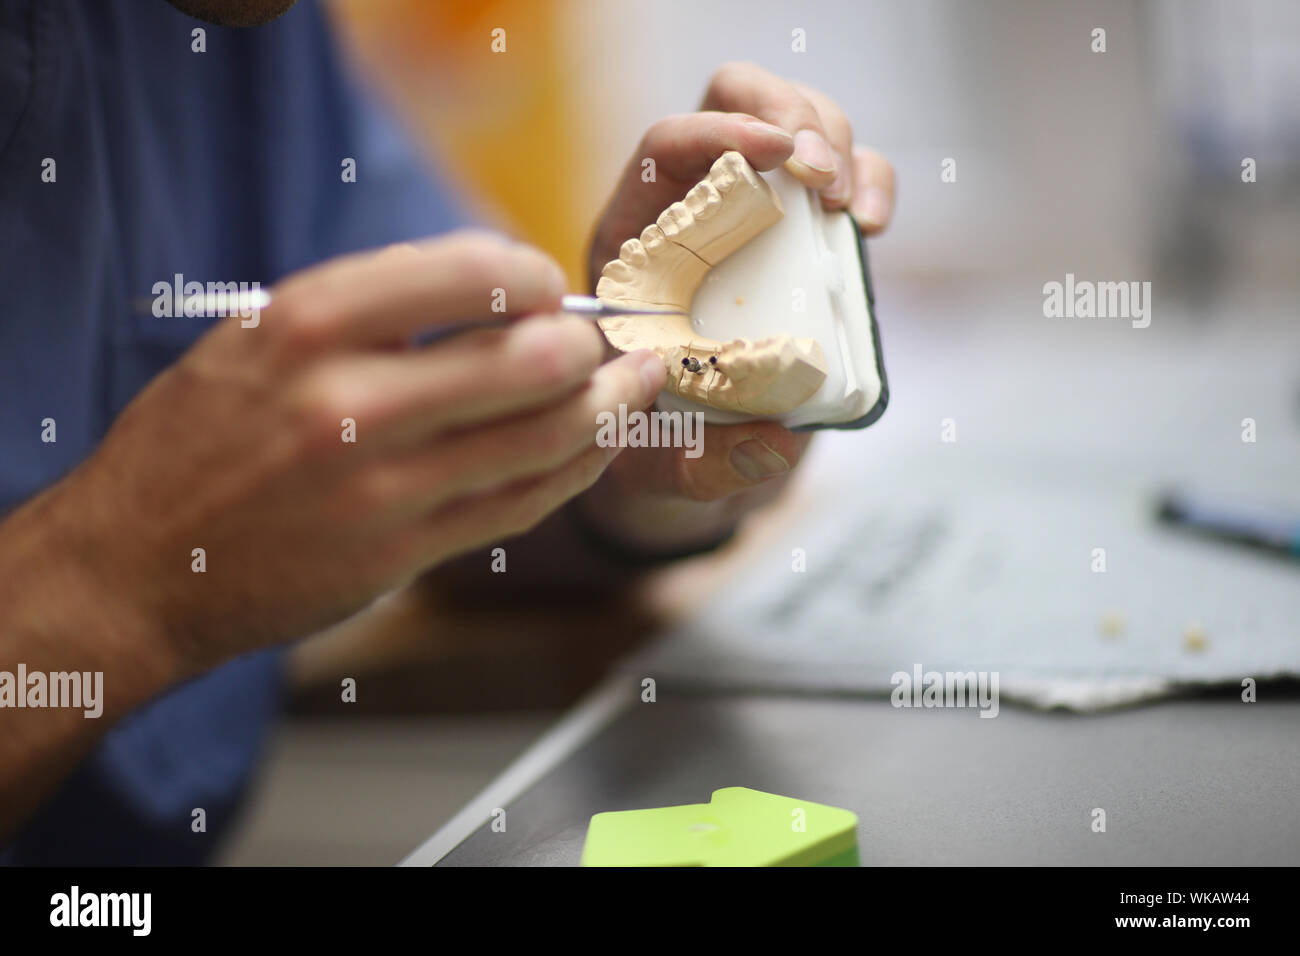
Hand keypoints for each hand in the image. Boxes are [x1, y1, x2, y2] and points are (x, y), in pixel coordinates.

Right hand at [32, 230, 665, 672]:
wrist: (136, 566)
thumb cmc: (198, 439)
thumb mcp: (255, 337)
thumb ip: (369, 307)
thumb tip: (493, 288)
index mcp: (307, 325)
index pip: (471, 270)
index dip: (534, 274)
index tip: (546, 285)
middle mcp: (351, 402)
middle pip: (530, 358)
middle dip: (589, 344)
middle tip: (605, 341)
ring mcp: (384, 487)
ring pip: (545, 437)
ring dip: (610, 407)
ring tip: (635, 385)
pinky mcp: (404, 554)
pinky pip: (522, 503)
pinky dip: (575, 469)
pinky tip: (598, 446)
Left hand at [582, 63, 895, 551]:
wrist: (691, 452)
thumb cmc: (660, 448)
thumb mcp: (668, 466)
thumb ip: (707, 464)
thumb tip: (776, 445)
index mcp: (636, 244)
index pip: (666, 144)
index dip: (719, 131)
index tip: (778, 155)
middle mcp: (693, 209)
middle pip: (735, 99)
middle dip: (791, 114)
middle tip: (824, 178)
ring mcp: (757, 214)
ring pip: (797, 120)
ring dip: (838, 140)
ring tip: (851, 210)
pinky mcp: (808, 236)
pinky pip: (846, 176)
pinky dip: (872, 182)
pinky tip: (870, 227)